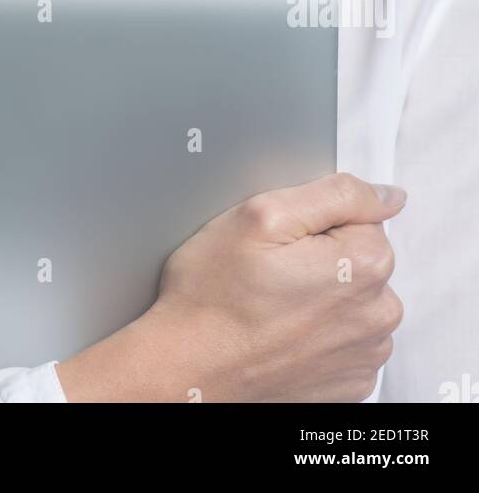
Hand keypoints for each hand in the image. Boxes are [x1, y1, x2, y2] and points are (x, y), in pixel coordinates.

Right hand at [56, 172, 405, 401]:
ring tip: (272, 303)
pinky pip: (345, 338)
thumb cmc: (214, 298)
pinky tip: (281, 331)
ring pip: (354, 299)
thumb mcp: (262, 215)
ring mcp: (364, 355)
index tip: (282, 241)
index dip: (315, 221)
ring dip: (322, 295)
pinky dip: (318, 332)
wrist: (189, 372)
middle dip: (322, 255)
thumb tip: (388, 195)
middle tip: (270, 270)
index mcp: (364, 265)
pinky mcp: (349, 383)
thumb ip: (336, 194)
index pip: (363, 216)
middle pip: (361, 258)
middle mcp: (376, 315)